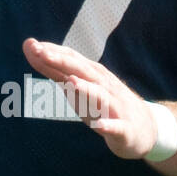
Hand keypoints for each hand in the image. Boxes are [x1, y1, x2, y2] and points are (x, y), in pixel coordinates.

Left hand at [22, 37, 157, 159]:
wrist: (146, 130)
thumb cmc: (106, 107)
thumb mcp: (80, 89)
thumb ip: (58, 73)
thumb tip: (34, 52)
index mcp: (94, 76)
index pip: (72, 59)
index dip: (52, 52)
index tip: (30, 45)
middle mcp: (105, 87)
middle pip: (83, 71)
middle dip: (63, 61)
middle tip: (42, 53)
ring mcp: (116, 107)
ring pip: (101, 96)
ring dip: (86, 89)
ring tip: (70, 83)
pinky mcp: (124, 129)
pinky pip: (115, 127)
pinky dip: (107, 126)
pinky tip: (98, 126)